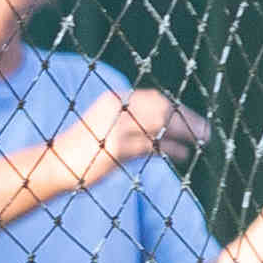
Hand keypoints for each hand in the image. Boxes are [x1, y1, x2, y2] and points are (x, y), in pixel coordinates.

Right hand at [60, 86, 208, 185]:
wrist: (56, 163)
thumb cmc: (85, 148)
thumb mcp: (107, 125)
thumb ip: (132, 121)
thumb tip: (167, 127)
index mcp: (114, 99)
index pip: (156, 99)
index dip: (179, 109)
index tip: (193, 120)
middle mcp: (116, 108)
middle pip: (163, 109)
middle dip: (188, 120)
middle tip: (206, 132)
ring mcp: (116, 128)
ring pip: (161, 126)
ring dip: (186, 134)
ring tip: (200, 142)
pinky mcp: (116, 148)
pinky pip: (152, 147)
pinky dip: (170, 150)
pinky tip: (181, 155)